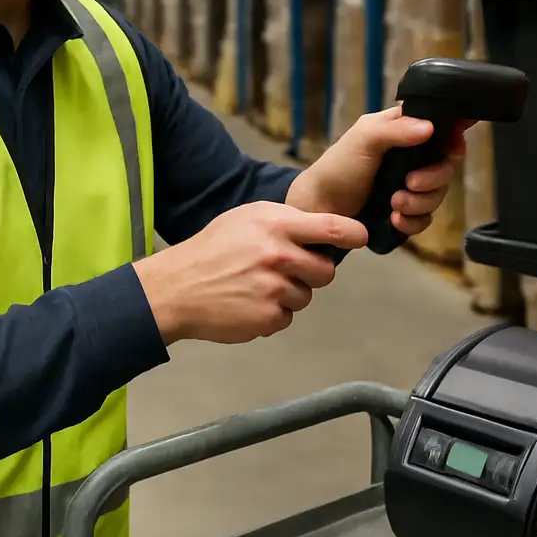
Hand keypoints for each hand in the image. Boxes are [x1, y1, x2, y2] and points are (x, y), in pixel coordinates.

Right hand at [132, 201, 366, 344]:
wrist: (175, 288)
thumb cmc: (213, 249)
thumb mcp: (246, 218)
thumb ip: (285, 221)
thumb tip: (323, 230)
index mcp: (276, 226)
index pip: (331, 227)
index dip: (352, 233)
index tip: (360, 237)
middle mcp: (279, 255)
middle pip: (326, 270)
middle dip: (312, 272)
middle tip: (287, 270)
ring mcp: (274, 288)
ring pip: (306, 296)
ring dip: (289, 295)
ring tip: (257, 286)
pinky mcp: (268, 317)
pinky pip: (287, 317)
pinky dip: (273, 314)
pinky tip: (249, 304)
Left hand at [287, 105, 471, 237]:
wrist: (319, 208)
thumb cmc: (338, 166)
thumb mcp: (364, 138)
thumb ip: (396, 129)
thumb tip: (430, 127)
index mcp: (404, 130)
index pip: (442, 127)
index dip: (454, 137)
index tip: (452, 149)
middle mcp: (411, 157)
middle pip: (446, 166)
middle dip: (432, 179)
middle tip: (409, 184)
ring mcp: (409, 186)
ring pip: (438, 195)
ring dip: (420, 203)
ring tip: (394, 205)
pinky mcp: (405, 212)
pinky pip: (425, 219)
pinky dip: (413, 221)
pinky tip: (394, 220)